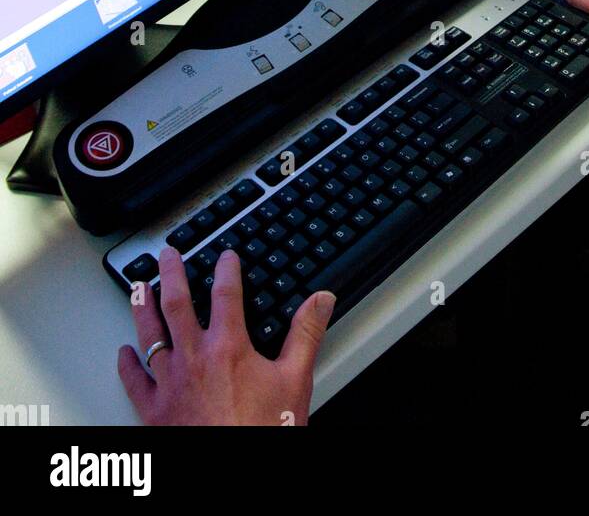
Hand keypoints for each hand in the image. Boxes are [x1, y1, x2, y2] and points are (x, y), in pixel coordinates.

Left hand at [118, 246, 334, 425]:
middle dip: (171, 274)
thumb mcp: (294, 381)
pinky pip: (135, 382)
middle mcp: (194, 359)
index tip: (225, 256)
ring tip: (137, 287)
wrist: (233, 476)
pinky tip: (124, 352)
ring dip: (142, 307)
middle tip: (167, 255)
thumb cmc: (263, 433)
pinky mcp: (154, 412)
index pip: (225, 294)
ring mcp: (169, 384)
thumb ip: (306, 335)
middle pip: (176, 304)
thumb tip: (321, 300)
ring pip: (150, 335)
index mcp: (228, 347)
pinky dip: (128, 365)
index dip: (225, 269)